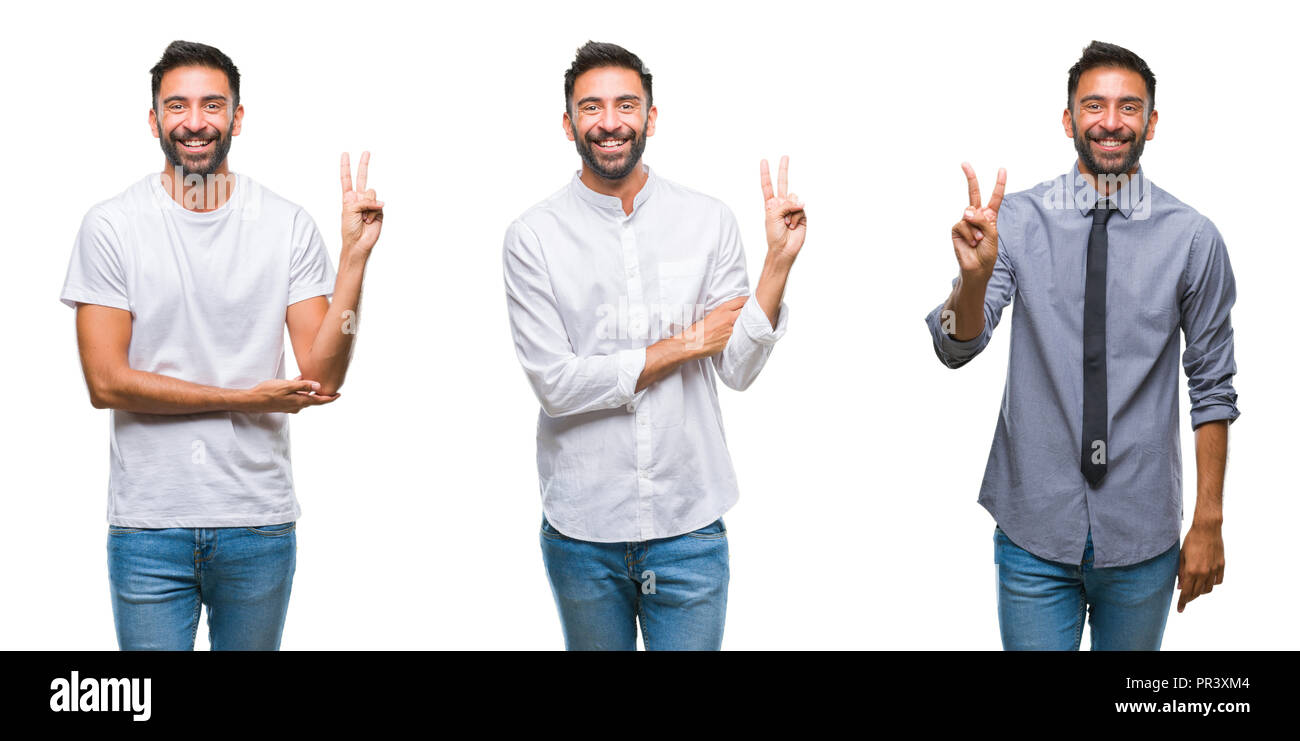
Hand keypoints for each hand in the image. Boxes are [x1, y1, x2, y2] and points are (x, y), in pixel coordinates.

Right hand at [244, 378, 339, 413]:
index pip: (320, 401)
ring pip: (303, 397)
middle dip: (319, 392)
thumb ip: (304, 386)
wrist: (252, 401)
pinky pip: (295, 397)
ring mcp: (290, 406)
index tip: (339, 394)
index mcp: (300, 402)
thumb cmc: (269, 391)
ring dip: (307, 389)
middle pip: (313, 399)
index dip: (330, 398)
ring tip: (309, 378)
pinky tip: (296, 381)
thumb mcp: (288, 385)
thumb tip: (319, 387)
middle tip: (327, 384)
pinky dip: (298, 390)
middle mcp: (297, 406)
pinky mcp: (283, 404)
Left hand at [341, 151, 383, 254]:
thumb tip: (379, 202)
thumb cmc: (349, 228)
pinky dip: (373, 212)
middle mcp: (359, 198)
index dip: (346, 166)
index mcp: (348, 197)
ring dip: (367, 206)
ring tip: (363, 218)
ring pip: (371, 193)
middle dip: (364, 164)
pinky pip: (377, 205)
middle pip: (362, 178)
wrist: (358, 243)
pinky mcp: (379, 210)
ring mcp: (370, 203)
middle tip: (366, 152)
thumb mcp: (349, 209)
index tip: (345, 154)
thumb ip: (362, 200)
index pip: (347, 179)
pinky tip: (369, 220)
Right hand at [681, 296, 746, 358]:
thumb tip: (731, 313)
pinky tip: (742, 336)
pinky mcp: (730, 341)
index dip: (748, 300)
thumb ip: (723, 313)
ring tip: (749, 324)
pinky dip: (742, 336)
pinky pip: (740, 337)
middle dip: (751, 311)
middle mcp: (728, 318)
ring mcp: (731, 330)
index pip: (741, 301)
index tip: (752, 301)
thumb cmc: (697, 330)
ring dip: (748, 324)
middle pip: (747, 311)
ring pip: (745, 324)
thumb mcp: (710, 315)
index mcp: (722, 309)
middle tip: (754, 312)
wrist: (691, 343)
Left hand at [760, 156, 805, 265]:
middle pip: (783, 183)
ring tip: (786, 224)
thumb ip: (785, 204)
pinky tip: (793, 226)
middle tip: (785, 156)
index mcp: (771, 204)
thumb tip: (801, 201)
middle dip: (784, 170)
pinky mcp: (802, 214)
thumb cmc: (774, 234)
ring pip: (794, 199)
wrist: (784, 248)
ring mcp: (792, 208)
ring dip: (789, 213)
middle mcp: (782, 204)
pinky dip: (796, 217)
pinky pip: (800, 209)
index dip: (765, 173)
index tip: (764, 161)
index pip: (767, 186)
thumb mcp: (773, 216)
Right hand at [951, 163, 1005, 281]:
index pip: (995, 197)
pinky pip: (963, 225)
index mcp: (990, 216)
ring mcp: (965, 221)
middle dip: (970, 178)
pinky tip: (971, 243)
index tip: (1002, 169)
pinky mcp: (956, 228)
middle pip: (973, 193)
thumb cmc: (988, 253)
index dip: (999, 183)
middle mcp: (977, 216)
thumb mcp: (992, 234)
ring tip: (978, 241)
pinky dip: (969, 234)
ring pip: (970, 215)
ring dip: (976, 230)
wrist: (977, 268)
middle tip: (964, 163)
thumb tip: (966, 211)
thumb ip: (982, 219)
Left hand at [1177, 523, 1224, 612]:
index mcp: (1191, 570)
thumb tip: (1180, 586)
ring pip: (1208, 589)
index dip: (1182, 602)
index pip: (1186, 592)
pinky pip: (1218, 581)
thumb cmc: (1191, 541)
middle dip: (1190, 598)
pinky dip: (1211, 584)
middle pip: (1197, 593)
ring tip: (1194, 589)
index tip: (1180, 609)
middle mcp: (1204, 573)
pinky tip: (1206, 581)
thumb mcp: (1181, 556)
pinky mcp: (1222, 566)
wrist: (1207, 529)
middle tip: (1185, 599)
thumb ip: (1180, 572)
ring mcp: (1214, 570)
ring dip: (1200, 592)